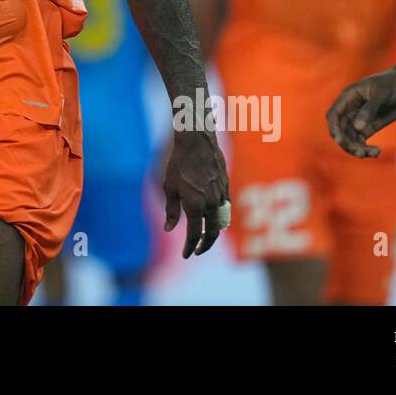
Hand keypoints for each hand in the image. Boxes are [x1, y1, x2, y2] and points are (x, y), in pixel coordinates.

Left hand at [162, 130, 229, 257]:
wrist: (197, 142)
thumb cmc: (179, 163)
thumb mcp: (169, 187)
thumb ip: (171, 210)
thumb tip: (169, 229)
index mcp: (195, 206)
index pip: (194, 234)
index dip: (190, 247)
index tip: (186, 254)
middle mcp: (211, 204)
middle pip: (212, 233)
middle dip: (205, 245)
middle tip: (198, 251)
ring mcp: (221, 196)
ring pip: (221, 222)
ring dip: (214, 233)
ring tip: (206, 237)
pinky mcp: (226, 188)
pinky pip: (225, 209)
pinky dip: (219, 218)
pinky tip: (212, 218)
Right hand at [326, 69, 395, 157]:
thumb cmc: (391, 83)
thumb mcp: (381, 93)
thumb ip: (369, 109)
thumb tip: (357, 128)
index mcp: (347, 98)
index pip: (334, 115)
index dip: (334, 128)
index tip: (340, 140)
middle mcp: (350, 110)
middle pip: (341, 131)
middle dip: (347, 143)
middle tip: (360, 153)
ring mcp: (359, 120)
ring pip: (351, 139)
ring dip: (358, 149)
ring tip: (373, 154)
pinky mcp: (369, 127)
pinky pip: (362, 141)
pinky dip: (367, 149)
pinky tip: (376, 152)